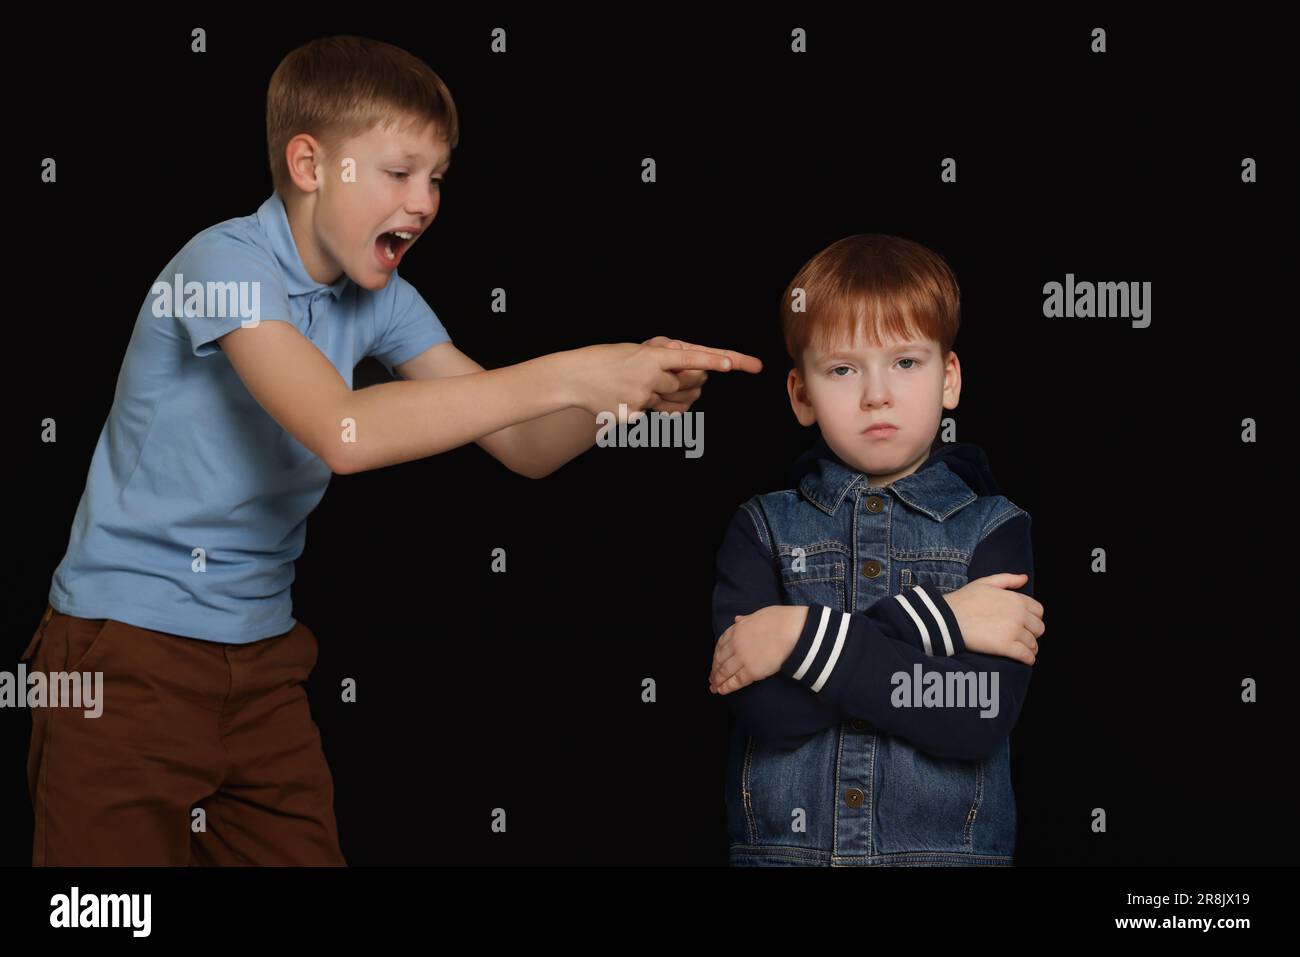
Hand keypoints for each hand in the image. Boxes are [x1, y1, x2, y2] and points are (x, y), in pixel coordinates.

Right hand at [564, 340, 759, 417]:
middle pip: (678, 385)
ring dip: (655, 396)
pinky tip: (619, 399)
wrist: (573, 378)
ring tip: (630, 386)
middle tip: (656, 377)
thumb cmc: (604, 361)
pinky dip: (639, 408)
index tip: (732, 365)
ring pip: (664, 401)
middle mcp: (647, 376)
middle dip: (673, 383)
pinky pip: (648, 415)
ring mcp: (640, 398)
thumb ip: (661, 363)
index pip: (688, 358)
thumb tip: (689, 377)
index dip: (712, 362)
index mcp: (649, 356)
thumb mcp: (634, 353)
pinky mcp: (631, 415)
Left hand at [709, 605, 809, 694]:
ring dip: (718, 681)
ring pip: (725, 672)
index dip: (716, 656)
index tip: (714, 663)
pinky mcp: (752, 671)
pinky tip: (722, 691)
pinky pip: (736, 681)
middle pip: (720, 660)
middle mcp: (736, 644)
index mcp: (736, 630)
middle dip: (714, 671)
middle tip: (711, 679)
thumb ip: (746, 619)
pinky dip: (727, 687)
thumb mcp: (758, 614)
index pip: (720, 645)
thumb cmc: (780, 619)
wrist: (793, 630)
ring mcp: (742, 658)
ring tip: (714, 688)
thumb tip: (737, 619)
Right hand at [940, 573, 1044, 664]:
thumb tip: (1025, 578)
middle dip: (1032, 633)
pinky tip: (1024, 659)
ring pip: (1033, 643)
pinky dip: (1028, 659)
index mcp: (1016, 599)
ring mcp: (1013, 631)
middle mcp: (1018, 614)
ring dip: (1030, 648)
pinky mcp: (1006, 646)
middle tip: (1021, 637)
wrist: (947, 618)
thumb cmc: (964, 600)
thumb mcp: (985, 583)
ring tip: (1022, 649)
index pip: (1038, 611)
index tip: (1024, 624)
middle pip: (1038, 628)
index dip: (1032, 618)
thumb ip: (1007, 579)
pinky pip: (1026, 656)